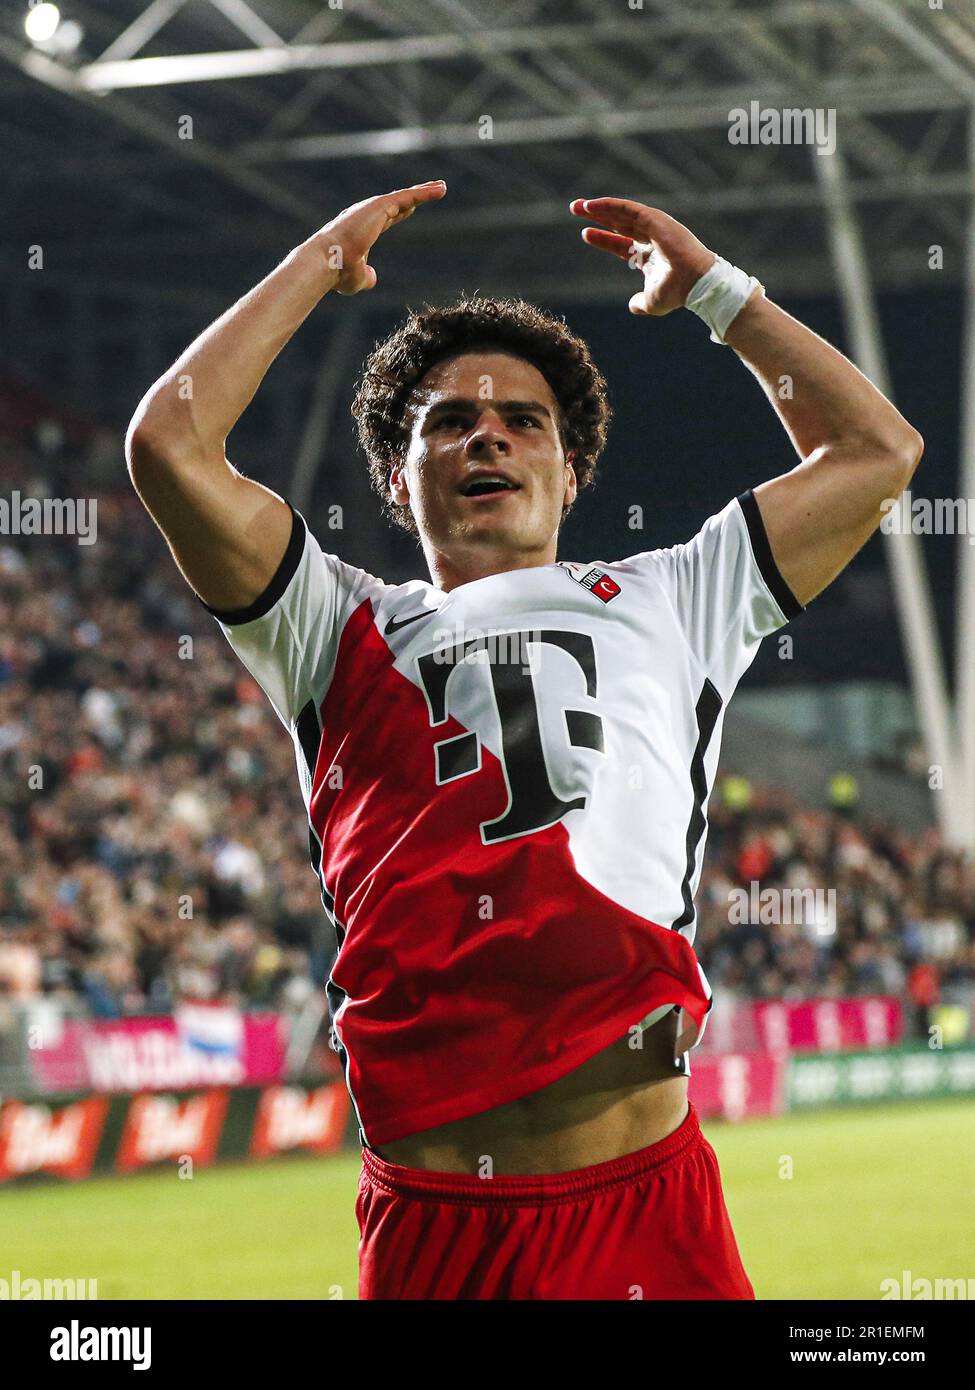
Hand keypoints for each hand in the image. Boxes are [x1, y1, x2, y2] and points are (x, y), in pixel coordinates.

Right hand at [312, 181, 446, 293]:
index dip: (400, 212)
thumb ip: (367, 276)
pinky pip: (408, 196)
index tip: (411, 208)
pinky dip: (424, 192)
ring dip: (424, 191)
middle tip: (432, 190)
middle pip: (397, 202)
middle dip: (415, 196)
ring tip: (442, 187)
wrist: (328, 262)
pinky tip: (440, 190)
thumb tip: (373, 277)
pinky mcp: (379, 205)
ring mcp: (372, 208)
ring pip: (404, 197)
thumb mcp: (357, 279)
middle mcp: (366, 215)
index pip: (385, 218)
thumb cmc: (338, 273)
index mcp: (362, 229)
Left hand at [570, 197, 715, 315]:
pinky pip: (626, 208)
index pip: (621, 243)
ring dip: (599, 208)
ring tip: (578, 205)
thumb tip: (632, 306)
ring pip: (621, 212)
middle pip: (618, 223)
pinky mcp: (654, 218)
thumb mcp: (651, 301)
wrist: (694, 283)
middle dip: (597, 217)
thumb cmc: (677, 292)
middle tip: (575, 209)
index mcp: (649, 255)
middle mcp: (650, 238)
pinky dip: (608, 205)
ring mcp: (653, 226)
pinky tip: (590, 205)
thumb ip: (640, 303)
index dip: (603, 238)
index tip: (585, 234)